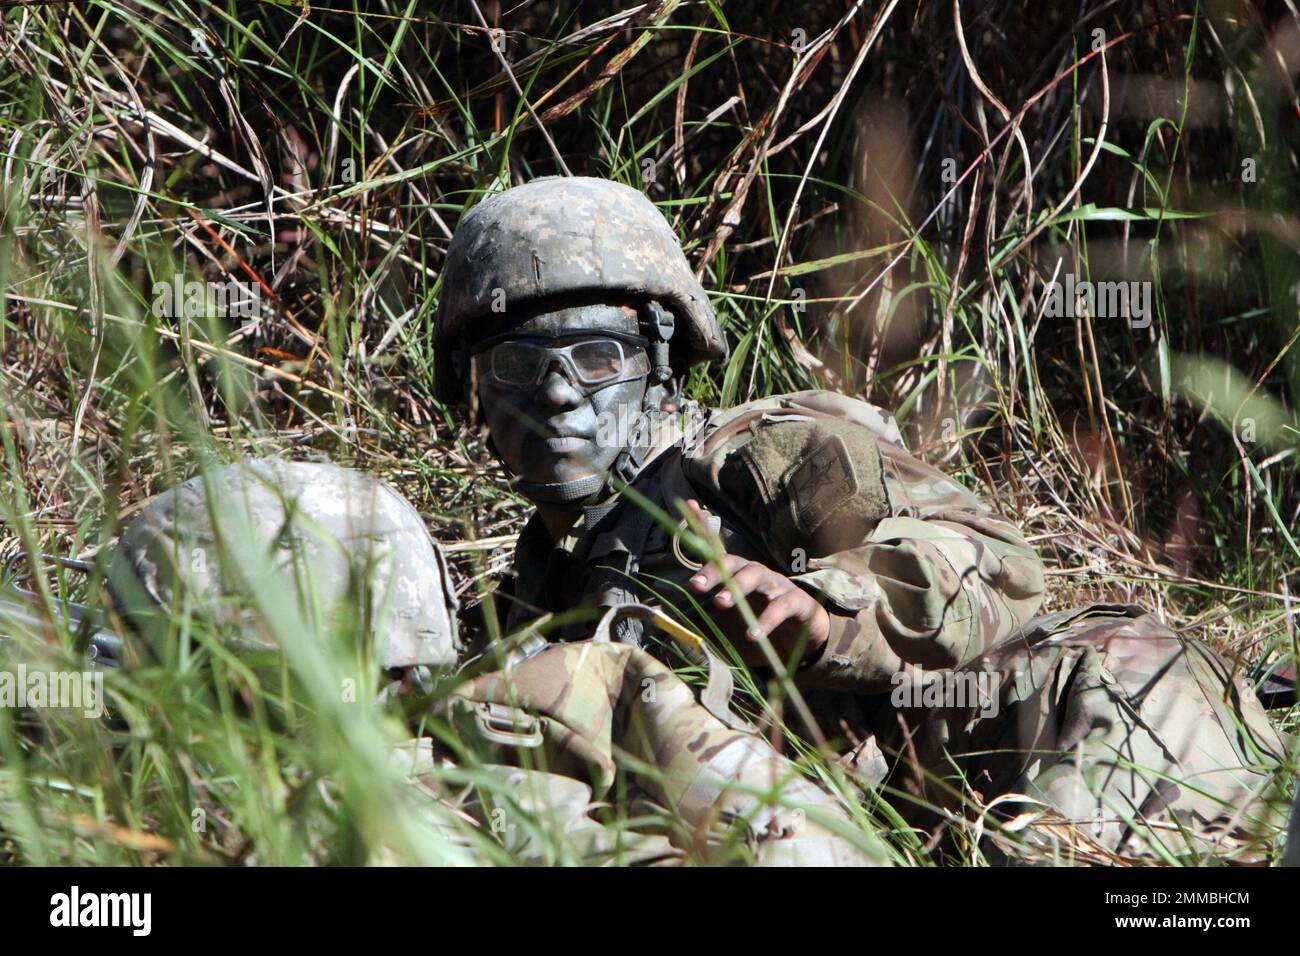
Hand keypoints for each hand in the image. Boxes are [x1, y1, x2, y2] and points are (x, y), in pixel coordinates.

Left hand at [682, 500, 828, 665]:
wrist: (799, 644)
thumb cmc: (755, 626)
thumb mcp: (723, 626)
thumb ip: (695, 619)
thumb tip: (657, 613)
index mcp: (736, 575)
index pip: (717, 549)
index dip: (704, 525)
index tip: (689, 504)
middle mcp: (755, 574)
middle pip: (733, 563)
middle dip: (713, 571)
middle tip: (695, 585)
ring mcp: (777, 586)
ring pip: (757, 577)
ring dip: (738, 588)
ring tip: (721, 603)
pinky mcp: (797, 604)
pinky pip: (782, 606)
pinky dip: (766, 621)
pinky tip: (753, 635)